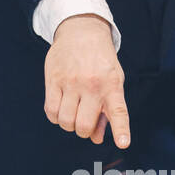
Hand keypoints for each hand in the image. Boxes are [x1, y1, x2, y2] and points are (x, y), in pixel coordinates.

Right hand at [44, 15, 129, 146]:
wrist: (82, 31)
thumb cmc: (100, 63)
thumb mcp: (113, 82)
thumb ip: (108, 111)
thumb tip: (97, 138)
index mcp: (112, 86)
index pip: (119, 111)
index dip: (121, 130)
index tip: (123, 143)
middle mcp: (92, 85)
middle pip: (83, 126)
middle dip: (83, 131)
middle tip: (84, 121)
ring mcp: (71, 82)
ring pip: (65, 121)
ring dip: (68, 124)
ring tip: (72, 112)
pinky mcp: (53, 79)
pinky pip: (50, 111)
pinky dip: (55, 117)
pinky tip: (61, 107)